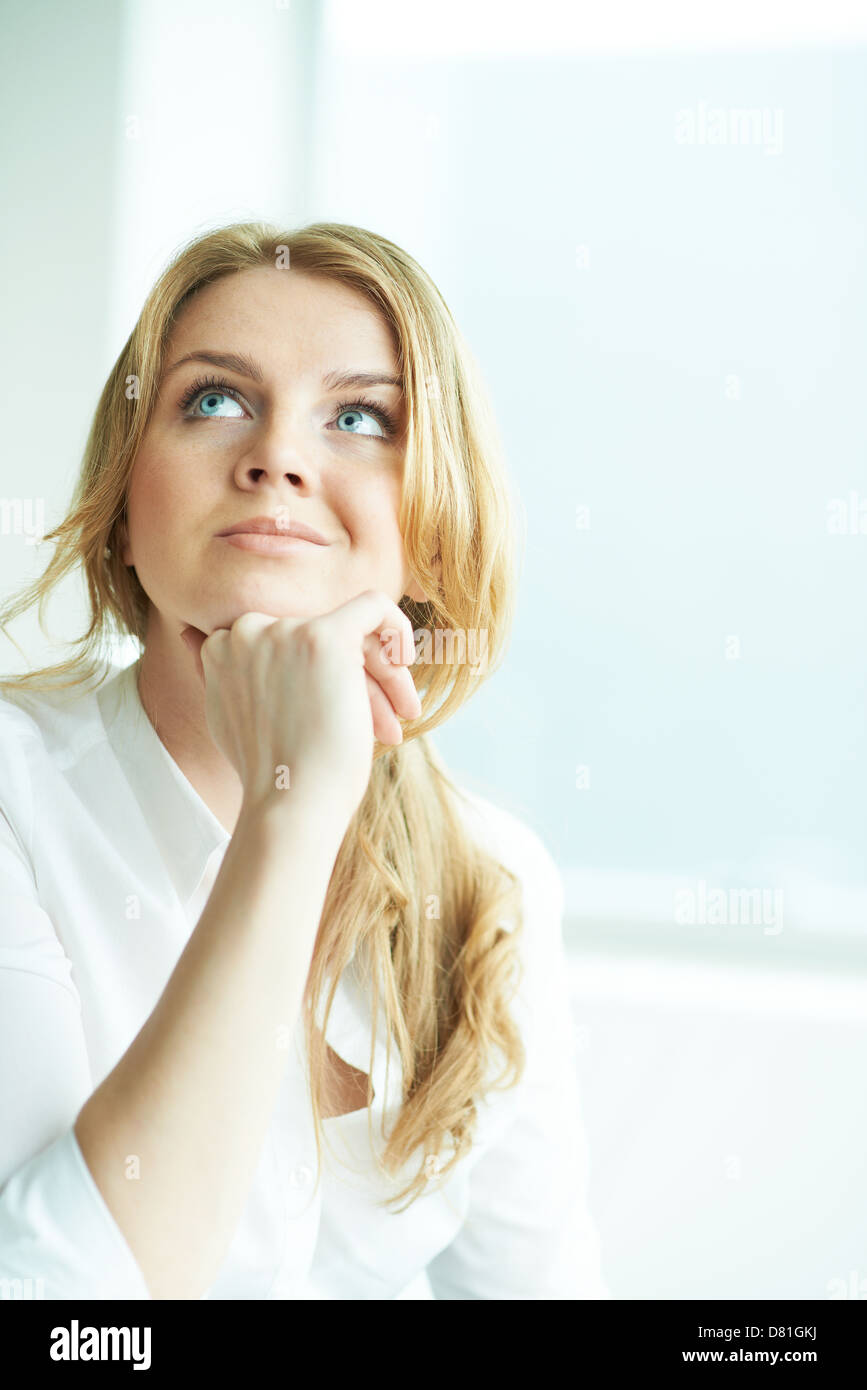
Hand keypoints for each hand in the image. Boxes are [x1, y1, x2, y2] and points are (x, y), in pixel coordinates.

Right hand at [179, 591, 421, 824]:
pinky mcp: (324, 637)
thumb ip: (219, 674)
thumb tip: (190, 635)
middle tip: (385, 720)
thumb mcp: (228, 717)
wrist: (288, 805)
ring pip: (352, 630)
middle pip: (319, 636)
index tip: (335, 711)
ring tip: (400, 716)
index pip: (285, 642)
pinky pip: (373, 607)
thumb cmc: (271, 775)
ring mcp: (283, 632)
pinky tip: (405, 659)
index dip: (315, 675)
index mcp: (220, 648)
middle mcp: (246, 632)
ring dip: (380, 674)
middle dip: (356, 678)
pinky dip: (395, 627)